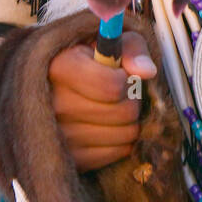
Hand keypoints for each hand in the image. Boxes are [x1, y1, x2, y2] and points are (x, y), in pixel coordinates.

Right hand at [48, 31, 156, 172]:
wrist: (62, 86)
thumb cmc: (92, 60)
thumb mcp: (112, 42)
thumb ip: (132, 49)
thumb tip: (147, 72)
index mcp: (60, 67)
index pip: (112, 86)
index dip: (126, 79)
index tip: (121, 73)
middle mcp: (55, 104)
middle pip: (123, 112)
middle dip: (132, 99)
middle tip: (121, 91)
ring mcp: (60, 136)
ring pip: (125, 134)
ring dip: (130, 120)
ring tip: (114, 107)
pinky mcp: (71, 159)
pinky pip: (118, 152)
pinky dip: (122, 139)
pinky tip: (109, 124)